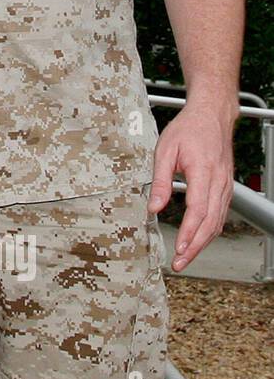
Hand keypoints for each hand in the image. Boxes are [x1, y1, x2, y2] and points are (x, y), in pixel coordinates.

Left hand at [148, 98, 236, 271]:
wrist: (212, 115)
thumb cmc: (187, 129)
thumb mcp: (164, 150)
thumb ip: (159, 180)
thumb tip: (153, 208)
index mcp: (203, 171)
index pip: (198, 210)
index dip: (188, 232)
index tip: (178, 249)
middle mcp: (219, 182)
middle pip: (210, 222)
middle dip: (194, 247)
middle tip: (179, 263)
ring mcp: (225, 185)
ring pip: (218, 222)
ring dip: (202, 243)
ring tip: (185, 258)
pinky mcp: (225, 187)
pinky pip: (220, 214)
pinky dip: (210, 231)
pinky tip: (198, 240)